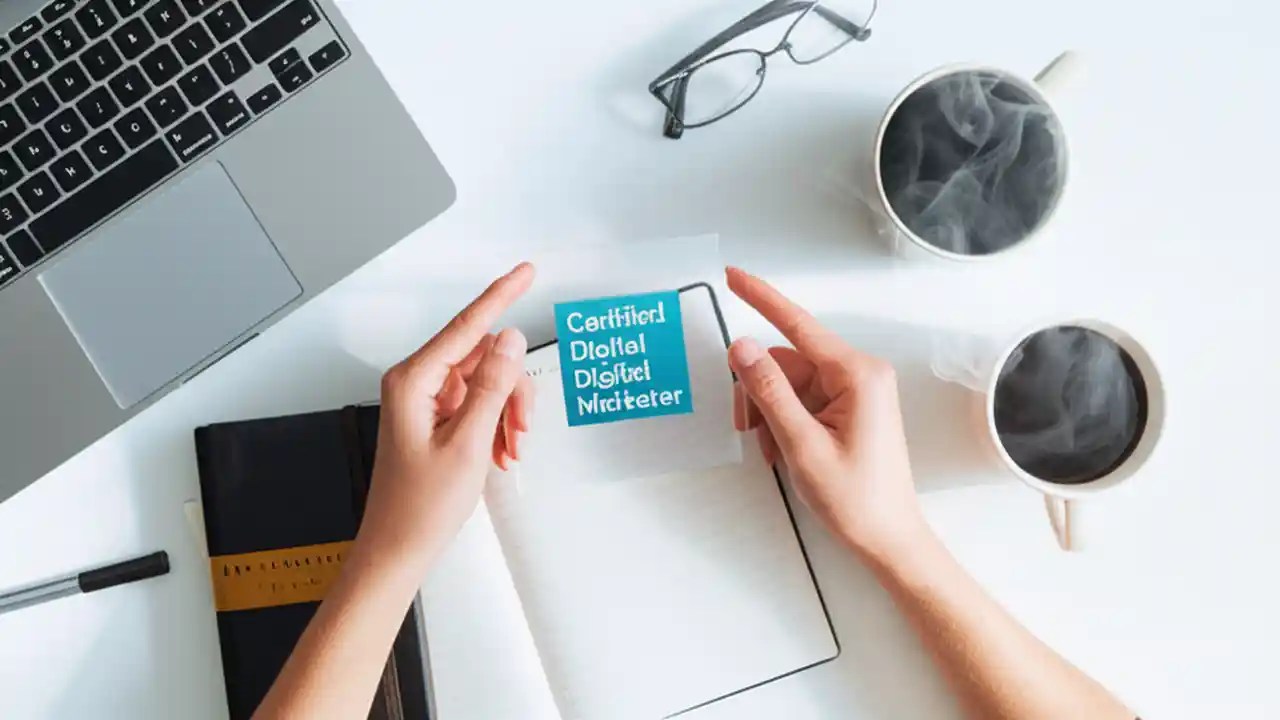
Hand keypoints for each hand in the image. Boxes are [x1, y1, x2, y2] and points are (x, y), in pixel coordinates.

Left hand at [357, 263, 535, 572]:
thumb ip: (493, 387)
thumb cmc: (419, 507)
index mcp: (413, 381)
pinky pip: (479, 404)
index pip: (466, 326)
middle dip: (511, 390)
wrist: (398, 549)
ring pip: (487, 383)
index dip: (501, 296)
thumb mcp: (468, 444)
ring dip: (506, 413)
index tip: (526, 272)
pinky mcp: (435, 418)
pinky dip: (496, 425)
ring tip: (508, 450)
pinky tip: (498, 454)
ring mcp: (426, 401)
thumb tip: (509, 339)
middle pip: (484, 358)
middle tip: (521, 430)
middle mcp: (417, 383)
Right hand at [725, 267, 929, 562]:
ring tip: (773, 451)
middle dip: (758, 391)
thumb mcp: (801, 445)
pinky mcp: (848, 408)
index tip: (733, 276)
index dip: (761, 298)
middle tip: (746, 429)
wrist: (889, 539)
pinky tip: (783, 451)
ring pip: (788, 382)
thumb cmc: (856, 499)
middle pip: (785, 360)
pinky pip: (801, 399)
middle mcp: (859, 374)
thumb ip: (769, 392)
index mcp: (856, 375)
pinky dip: (783, 421)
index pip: (798, 325)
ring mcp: (854, 391)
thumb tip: (742, 348)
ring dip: (769, 412)